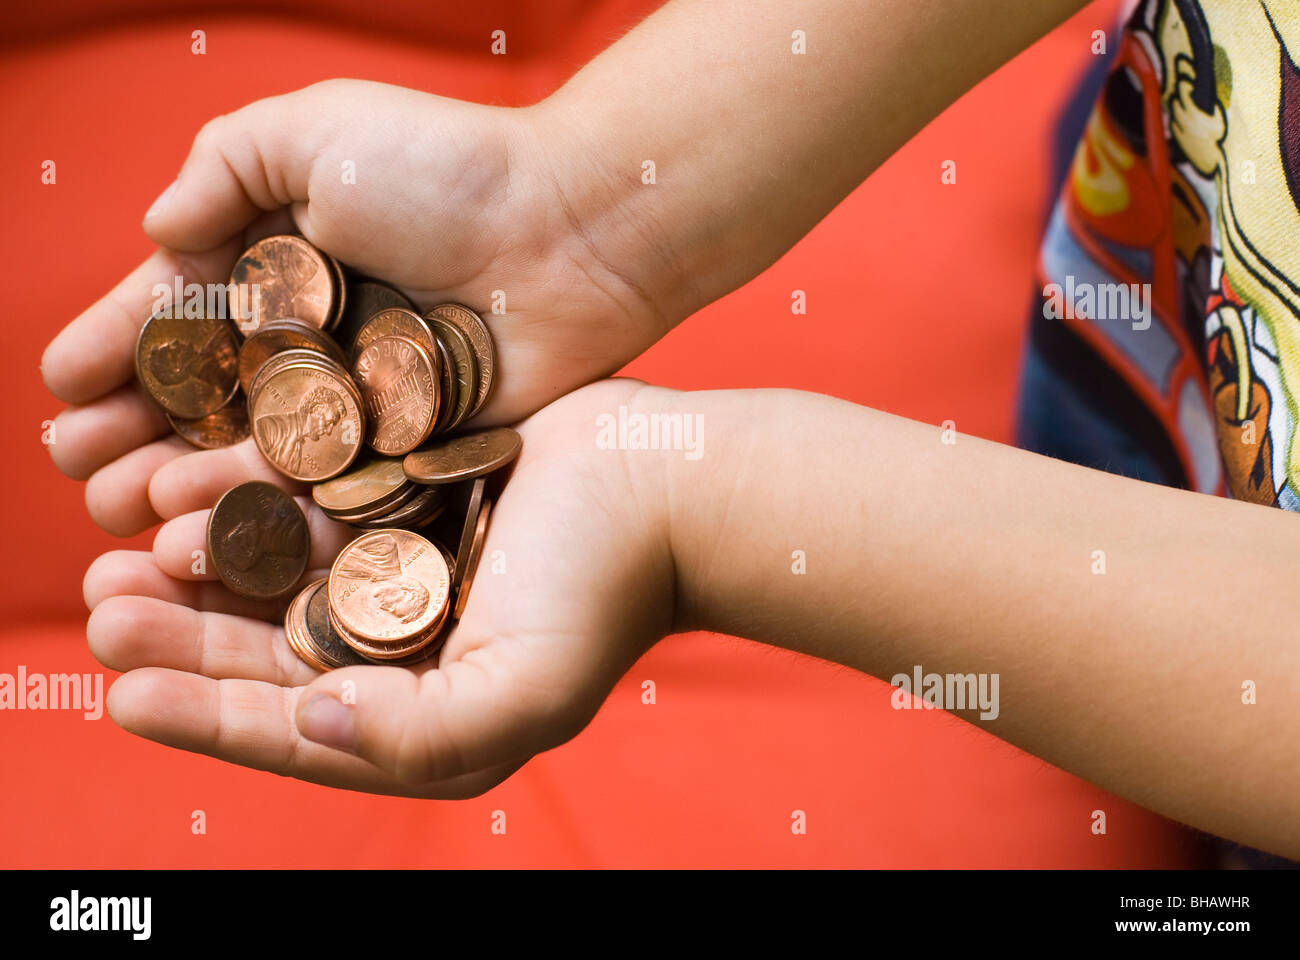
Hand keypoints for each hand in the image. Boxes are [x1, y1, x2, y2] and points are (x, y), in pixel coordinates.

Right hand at [41, 78, 676, 536]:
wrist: (570, 234)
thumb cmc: (449, 171)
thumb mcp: (316, 132)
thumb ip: (224, 167)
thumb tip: (155, 232)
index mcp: (285, 266)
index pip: (184, 316)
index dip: (120, 348)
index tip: (64, 383)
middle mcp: (315, 342)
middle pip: (207, 400)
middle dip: (135, 430)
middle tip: (80, 464)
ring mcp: (361, 405)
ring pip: (253, 457)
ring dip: (182, 484)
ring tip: (119, 509)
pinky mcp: (409, 453)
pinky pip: (325, 491)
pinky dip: (266, 513)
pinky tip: (211, 534)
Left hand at [81, 380, 677, 794]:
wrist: (665, 480)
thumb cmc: (607, 590)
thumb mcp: (524, 692)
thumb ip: (417, 736)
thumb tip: (304, 724)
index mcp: (423, 715)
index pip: (294, 733)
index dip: (205, 718)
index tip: (124, 692)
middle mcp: (398, 652)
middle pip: (263, 656)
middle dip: (180, 639)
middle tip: (104, 606)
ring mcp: (394, 572)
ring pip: (268, 582)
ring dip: (196, 569)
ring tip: (122, 552)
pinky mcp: (396, 501)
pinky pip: (301, 509)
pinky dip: (243, 502)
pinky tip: (188, 485)